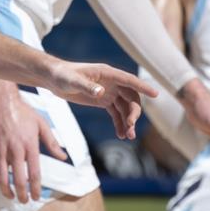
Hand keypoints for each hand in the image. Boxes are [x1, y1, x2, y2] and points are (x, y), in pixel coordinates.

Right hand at [0, 85, 67, 204]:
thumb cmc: (22, 111)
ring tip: (10, 195)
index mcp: (29, 145)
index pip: (34, 174)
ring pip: (1, 177)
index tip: (37, 197)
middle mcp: (14, 149)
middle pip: (18, 179)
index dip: (36, 189)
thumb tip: (63, 157)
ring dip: (6, 190)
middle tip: (24, 201)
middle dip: (22, 194)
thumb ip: (52, 143)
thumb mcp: (41, 124)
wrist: (0, 100)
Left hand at [44, 62, 158, 138]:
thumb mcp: (72, 81)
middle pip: (130, 97)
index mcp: (108, 73)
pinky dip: (120, 123)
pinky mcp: (103, 100)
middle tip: (130, 126)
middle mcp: (112, 82)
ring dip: (128, 121)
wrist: (53, 79)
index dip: (143, 87)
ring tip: (127, 136)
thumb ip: (87, 87)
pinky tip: (121, 134)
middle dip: (133, 112)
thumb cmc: (62, 75)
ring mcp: (109, 91)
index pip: (129, 80)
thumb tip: (101, 93)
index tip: (156, 94)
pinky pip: (116, 113)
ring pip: (125, 107)